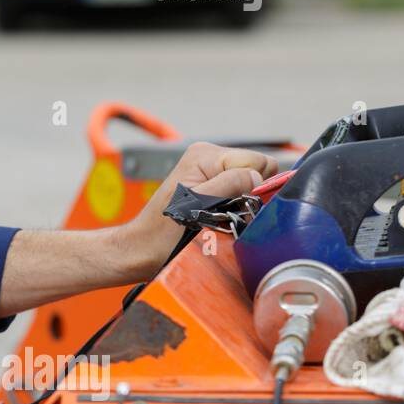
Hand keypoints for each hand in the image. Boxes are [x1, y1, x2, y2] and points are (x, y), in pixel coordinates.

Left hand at [117, 141, 278, 280]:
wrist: (143, 249)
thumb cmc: (162, 232)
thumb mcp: (197, 205)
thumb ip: (229, 184)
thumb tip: (257, 177)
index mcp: (206, 154)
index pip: (259, 162)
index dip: (254, 186)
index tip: (236, 204)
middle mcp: (209, 157)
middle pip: (257, 172)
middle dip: (249, 194)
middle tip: (224, 212)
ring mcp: (210, 172)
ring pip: (251, 185)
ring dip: (241, 203)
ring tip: (216, 217)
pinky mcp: (211, 187)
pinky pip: (240, 194)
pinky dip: (235, 208)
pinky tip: (216, 218)